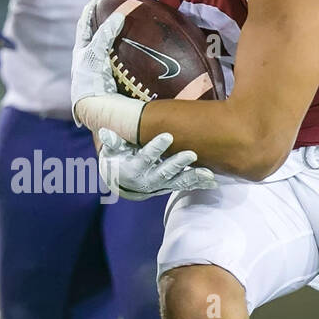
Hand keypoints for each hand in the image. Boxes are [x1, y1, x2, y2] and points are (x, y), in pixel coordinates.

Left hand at [70, 0, 125, 115]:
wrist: (93, 108)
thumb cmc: (90, 80)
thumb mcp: (95, 53)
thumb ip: (106, 34)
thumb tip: (119, 15)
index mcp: (80, 49)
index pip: (84, 22)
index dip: (91, 7)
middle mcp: (87, 57)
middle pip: (94, 33)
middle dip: (102, 21)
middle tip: (115, 9)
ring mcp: (98, 68)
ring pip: (106, 47)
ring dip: (114, 37)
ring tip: (126, 26)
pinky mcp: (109, 77)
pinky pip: (117, 59)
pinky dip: (124, 51)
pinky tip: (133, 50)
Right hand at [98, 128, 215, 199]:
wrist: (123, 181)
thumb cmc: (118, 159)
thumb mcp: (112, 151)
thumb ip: (112, 142)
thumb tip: (105, 132)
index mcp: (134, 169)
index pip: (145, 158)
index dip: (155, 148)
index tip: (167, 136)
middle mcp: (148, 180)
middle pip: (164, 172)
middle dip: (178, 164)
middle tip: (191, 154)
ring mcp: (161, 185)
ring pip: (178, 182)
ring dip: (193, 177)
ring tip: (207, 173)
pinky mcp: (170, 186)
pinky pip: (185, 186)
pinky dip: (198, 184)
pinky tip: (212, 180)